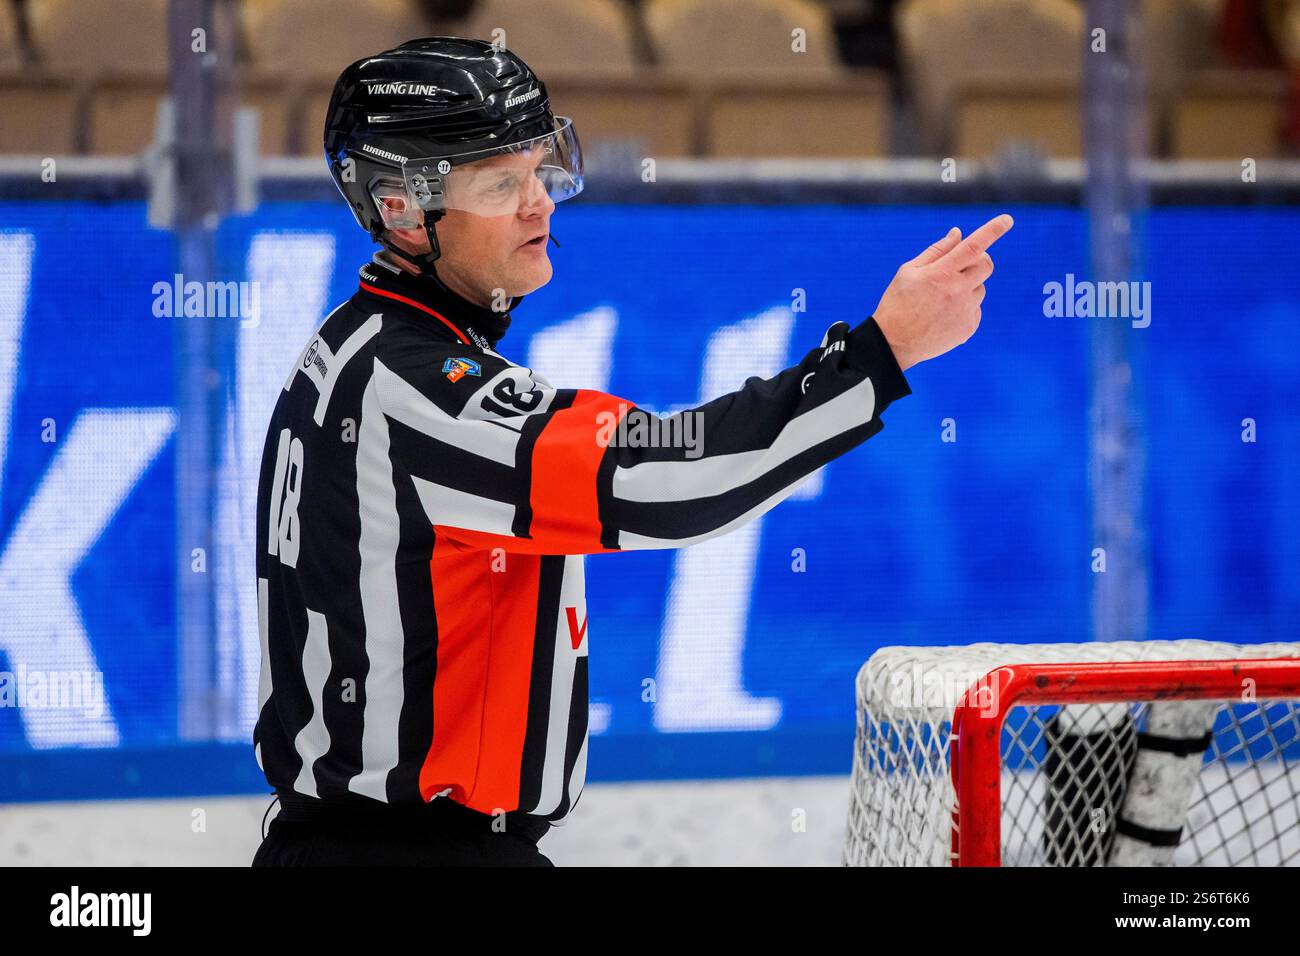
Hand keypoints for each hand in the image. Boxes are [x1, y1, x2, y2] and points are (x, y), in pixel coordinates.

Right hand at [872, 214, 1013, 371]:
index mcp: (941, 273)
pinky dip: (965, 306)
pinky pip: (976, 308)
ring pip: (980, 288)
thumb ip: (937, 251)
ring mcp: (965, 311)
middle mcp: (958, 291)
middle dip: (978, 259)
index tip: (1007, 220)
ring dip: (968, 285)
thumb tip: (958, 234)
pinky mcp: (969, 327)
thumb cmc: (898, 303)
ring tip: (942, 298)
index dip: (993, 230)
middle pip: (986, 265)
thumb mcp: (909, 271)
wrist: (895, 344)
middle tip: (962, 264)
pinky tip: (944, 314)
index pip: (974, 246)